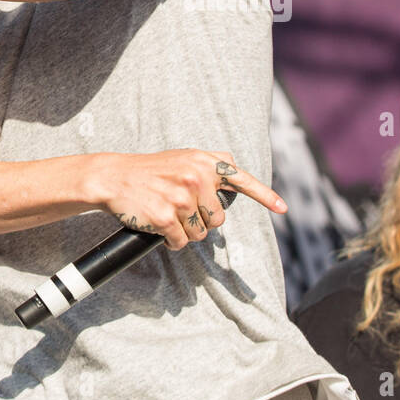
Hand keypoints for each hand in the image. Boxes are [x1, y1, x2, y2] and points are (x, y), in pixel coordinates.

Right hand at [88, 150, 287, 250]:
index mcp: (204, 163)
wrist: (116, 177)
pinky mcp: (165, 218)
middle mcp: (196, 178)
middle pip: (217, 219)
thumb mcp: (185, 157)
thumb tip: (235, 172)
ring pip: (200, 234)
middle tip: (181, 207)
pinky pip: (180, 242)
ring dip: (186, 231)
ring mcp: (181, 198)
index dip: (265, 196)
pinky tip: (160, 226)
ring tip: (169, 213)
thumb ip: (211, 163)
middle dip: (202, 220)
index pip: (241, 180)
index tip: (283, 208)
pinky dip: (172, 241)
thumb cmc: (153, 170)